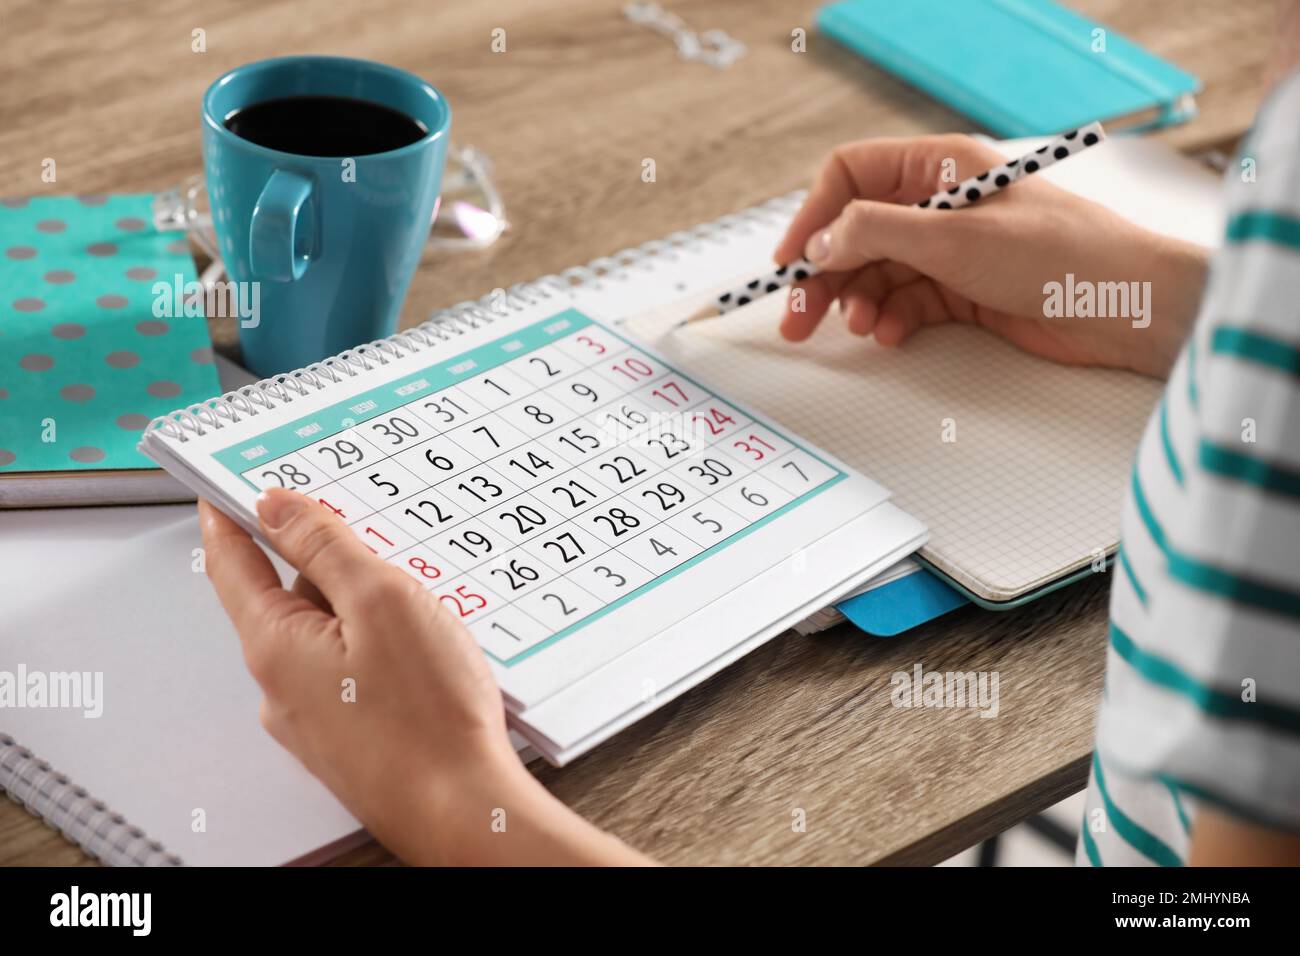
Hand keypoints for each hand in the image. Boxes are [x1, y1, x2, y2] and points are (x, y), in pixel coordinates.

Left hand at [199, 488, 650, 865]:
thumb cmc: (429, 718)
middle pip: (289, 595)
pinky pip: (352, 670)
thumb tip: (278, 508)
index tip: (229, 482)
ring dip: (362, 608)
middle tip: (377, 540)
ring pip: (328, 634)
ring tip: (422, 609)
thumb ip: (325, 546)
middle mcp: (281, 685)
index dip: (229, 513)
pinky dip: (378, 647)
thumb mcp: (382, 600)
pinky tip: (425, 652)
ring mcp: (315, 717)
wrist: (463, 809)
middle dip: (326, 561)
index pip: (230, 561)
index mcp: (275, 645)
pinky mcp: (350, 736)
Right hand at [773, 134, 1209, 377]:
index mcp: (937, 166)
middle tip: (797, 318)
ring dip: (858, 301)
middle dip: (825, 275)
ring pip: (878, 273)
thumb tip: (821, 239)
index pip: (850, 177)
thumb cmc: (1059, 254)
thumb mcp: (953, 236)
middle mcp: (939, 204)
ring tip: (858, 327)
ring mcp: (951, 250)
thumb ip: (877, 232)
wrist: (1127, 306)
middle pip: (856, 234)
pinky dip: (891, 319)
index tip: (791, 262)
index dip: (814, 217)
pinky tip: (890, 335)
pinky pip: (907, 303)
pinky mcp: (964, 292)